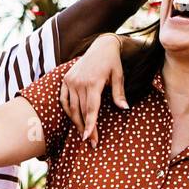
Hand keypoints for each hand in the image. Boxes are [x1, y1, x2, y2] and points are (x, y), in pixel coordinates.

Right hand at [61, 33, 128, 147]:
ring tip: (83, 134)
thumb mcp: (119, 76)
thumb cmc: (113, 62)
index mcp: (93, 82)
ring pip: (71, 107)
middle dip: (86, 128)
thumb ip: (119, 93)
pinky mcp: (66, 79)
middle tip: (91, 142)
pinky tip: (73, 118)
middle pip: (81, 111)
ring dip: (76, 122)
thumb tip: (124, 109)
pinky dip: (67, 110)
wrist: (101, 46)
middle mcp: (79, 82)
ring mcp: (71, 80)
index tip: (90, 138)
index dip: (91, 125)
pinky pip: (63, 99)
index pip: (91, 109)